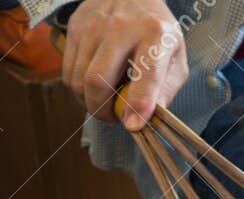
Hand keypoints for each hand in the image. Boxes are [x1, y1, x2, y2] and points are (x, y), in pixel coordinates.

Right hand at [60, 0, 188, 130]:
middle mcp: (121, 28)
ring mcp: (93, 26)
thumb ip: (165, 89)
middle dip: (102, 110)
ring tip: (105, 104)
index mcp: (155, 35)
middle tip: (114, 119)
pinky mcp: (74, 28)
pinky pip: (68, 70)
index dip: (137, 105)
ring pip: (78, 79)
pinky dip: (78, 89)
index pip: (146, 75)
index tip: (132, 126)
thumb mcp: (175, 57)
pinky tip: (93, 88)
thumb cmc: (157, 31)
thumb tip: (145, 119)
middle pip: (97, 80)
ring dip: (89, 102)